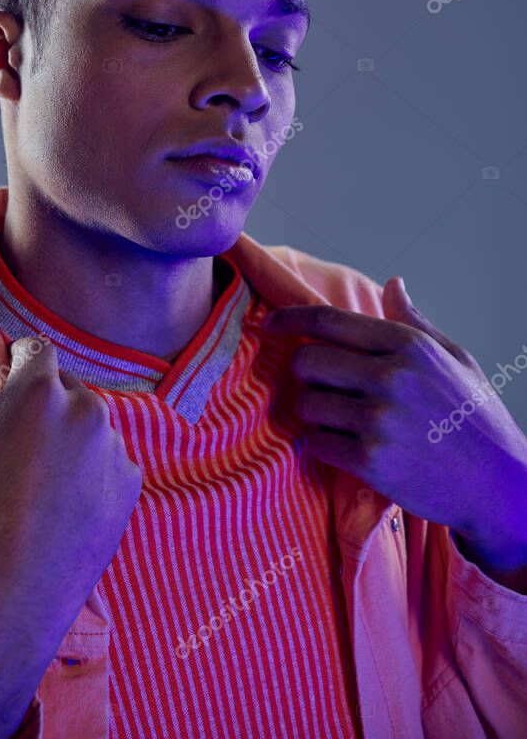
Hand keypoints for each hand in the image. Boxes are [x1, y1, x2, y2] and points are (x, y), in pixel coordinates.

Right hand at [0, 326, 142, 643]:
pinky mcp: (130, 483)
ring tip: (33, 478)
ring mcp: (114, 448)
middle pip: (63, 385)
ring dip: (66, 433)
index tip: (0, 388)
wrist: (8, 600)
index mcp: (39, 393)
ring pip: (88, 421)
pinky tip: (59, 499)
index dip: (15, 363)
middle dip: (39, 401)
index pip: (34, 348)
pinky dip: (89, 466)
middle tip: (10, 446)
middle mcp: (87, 411)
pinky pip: (109, 457)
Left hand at [262, 277, 526, 550]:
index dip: (289, 319)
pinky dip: (324, 446)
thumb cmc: (475, 418)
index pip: (328, 321)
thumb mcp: (455, 359)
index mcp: (407, 346)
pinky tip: (350, 448)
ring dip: (315, 414)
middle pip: (306, 361)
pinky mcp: (370, 461)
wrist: (500, 485)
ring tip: (343, 422)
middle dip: (306, 375)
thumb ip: (414, 322)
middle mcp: (390, 377)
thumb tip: (392, 284)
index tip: (269, 323)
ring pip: (307, 405)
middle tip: (324, 388)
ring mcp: (379, 420)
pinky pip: (317, 444)